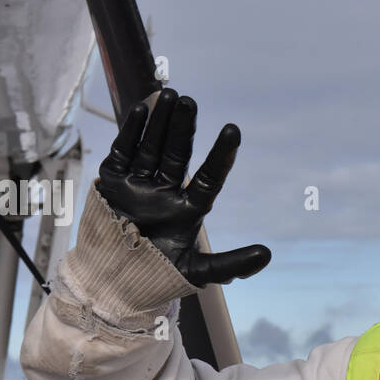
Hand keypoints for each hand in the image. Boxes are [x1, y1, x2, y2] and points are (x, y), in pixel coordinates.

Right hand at [97, 88, 270, 287]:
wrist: (112, 284)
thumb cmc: (158, 277)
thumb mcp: (198, 272)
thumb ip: (231, 264)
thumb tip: (266, 255)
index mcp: (190, 208)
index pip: (210, 176)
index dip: (221, 155)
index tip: (233, 130)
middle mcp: (166, 191)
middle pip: (178, 153)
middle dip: (184, 128)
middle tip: (190, 101)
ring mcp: (139, 184)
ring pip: (152, 146)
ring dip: (161, 122)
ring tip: (170, 95)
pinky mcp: (112, 182)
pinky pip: (123, 151)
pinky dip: (131, 131)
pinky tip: (141, 109)